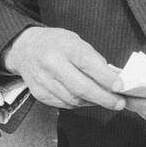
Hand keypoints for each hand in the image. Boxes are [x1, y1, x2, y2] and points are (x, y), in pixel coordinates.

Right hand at [1, 26, 124, 110]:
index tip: (121, 87)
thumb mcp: (77, 41)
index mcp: (65, 47)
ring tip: (106, 100)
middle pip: (81, 87)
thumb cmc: (56, 43)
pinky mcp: (39, 93)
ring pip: (74, 99)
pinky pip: (64, 104)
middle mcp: (52, 63)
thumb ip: (94, 59)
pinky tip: (88, 100)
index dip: (106, 78)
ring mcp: (43, 80)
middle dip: (104, 98)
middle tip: (119, 103)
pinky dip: (79, 104)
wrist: (25, 48)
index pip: (88, 63)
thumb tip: (114, 78)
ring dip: (93, 102)